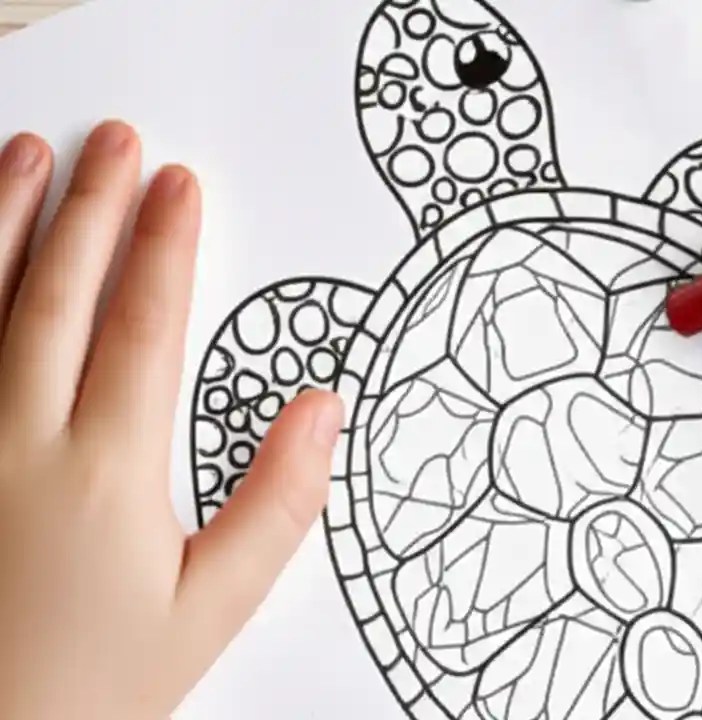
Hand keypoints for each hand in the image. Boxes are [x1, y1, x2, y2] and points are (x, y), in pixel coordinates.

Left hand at [0, 122, 341, 717]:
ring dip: (3, 223)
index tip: (179, 188)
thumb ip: (276, 504)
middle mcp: (19, 445)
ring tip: (23, 159)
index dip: (164, 247)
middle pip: (56, 295)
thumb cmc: (96, 684)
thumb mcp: (213, 608)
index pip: (141, 326)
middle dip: (89, 207)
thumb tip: (320, 413)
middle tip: (112, 144)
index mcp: (106, 471)